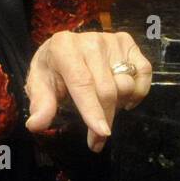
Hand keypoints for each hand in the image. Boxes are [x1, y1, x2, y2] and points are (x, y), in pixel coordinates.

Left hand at [25, 30, 152, 150]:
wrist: (63, 48)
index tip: (102, 132)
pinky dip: (139, 91)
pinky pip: (143, 72)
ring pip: (126, 83)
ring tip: (104, 106)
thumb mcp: (39, 85)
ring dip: (119, 104)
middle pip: (107, 89)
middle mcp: (90, 40)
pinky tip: (125, 99)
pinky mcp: (128, 42)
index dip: (93, 110)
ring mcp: (112, 40)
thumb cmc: (52, 70)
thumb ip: (41, 104)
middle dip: (104, 119)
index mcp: (64, 47)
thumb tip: (36, 124)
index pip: (83, 83)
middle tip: (97, 140)